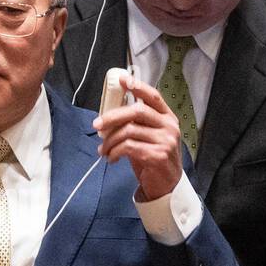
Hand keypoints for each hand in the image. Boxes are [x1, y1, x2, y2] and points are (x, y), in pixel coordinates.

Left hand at [92, 74, 183, 201]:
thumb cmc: (154, 158)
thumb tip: (109, 116)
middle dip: (112, 117)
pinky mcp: (158, 156)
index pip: (153, 96)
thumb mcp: (148, 137)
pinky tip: (112, 158)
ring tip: (104, 150)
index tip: (122, 79)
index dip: (138, 86)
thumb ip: (136, 124)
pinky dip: (115, 152)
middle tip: (97, 125)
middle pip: (136, 111)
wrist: (167, 186)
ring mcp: (165, 141)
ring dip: (110, 141)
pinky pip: (129, 147)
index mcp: (167, 117)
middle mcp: (169, 126)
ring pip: (129, 131)